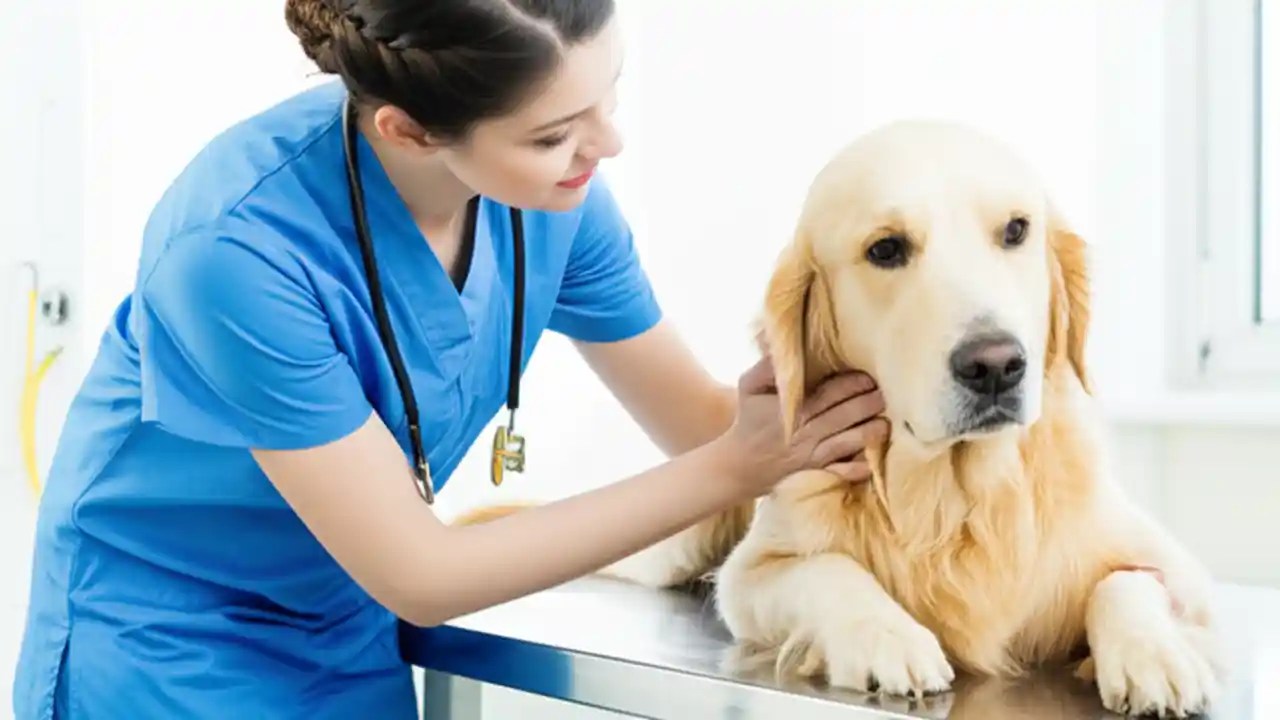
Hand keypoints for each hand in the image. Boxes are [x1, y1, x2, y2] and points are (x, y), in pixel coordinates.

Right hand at [719, 355, 888, 496]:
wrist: (740, 465)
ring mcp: (814, 456)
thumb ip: (766, 367)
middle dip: (868, 404)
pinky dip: (860, 468)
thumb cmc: (750, 420)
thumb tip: (782, 344)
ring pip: (850, 442)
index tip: (868, 377)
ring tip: (886, 421)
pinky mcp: (818, 474)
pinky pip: (843, 473)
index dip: (851, 384)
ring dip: (871, 431)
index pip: (828, 393)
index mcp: (793, 409)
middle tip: (886, 394)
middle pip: (845, 415)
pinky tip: (874, 458)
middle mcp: (806, 433)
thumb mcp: (749, 388)